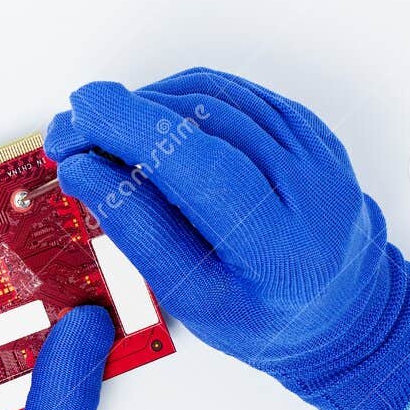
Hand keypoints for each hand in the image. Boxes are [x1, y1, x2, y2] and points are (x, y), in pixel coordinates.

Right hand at [47, 67, 409, 409]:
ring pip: (213, 97)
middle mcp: (310, 187)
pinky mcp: (306, 128)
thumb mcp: (193, 297)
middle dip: (121, 115)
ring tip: (96, 129)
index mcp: (282, 246)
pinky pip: (232, 94)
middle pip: (202, 120)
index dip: (132, 132)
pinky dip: (176, 100)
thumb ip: (140, 232)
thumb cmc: (265, 315)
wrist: (341, 308)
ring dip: (142, 104)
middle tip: (68, 129)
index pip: (199, 165)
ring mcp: (314, 150)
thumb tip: (85, 170)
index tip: (77, 122)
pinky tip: (143, 122)